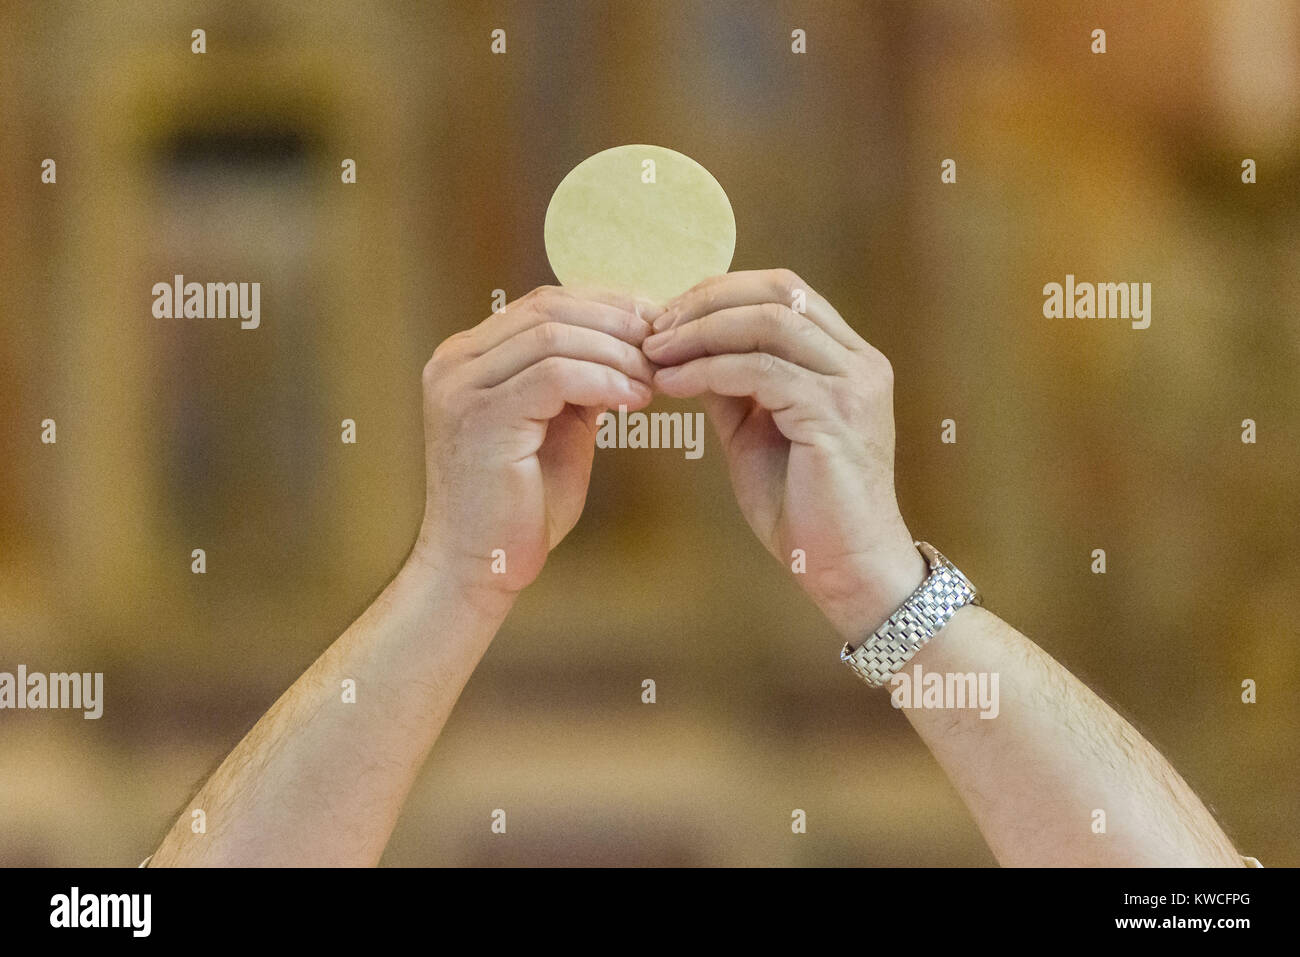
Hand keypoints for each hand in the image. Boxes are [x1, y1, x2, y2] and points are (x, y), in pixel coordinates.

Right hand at [415, 286, 658, 603]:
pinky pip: (553, 376)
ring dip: (615, 353)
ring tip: (654, 378)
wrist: (480, 567)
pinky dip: (602, 381)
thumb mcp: (557, 426)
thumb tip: (630, 346)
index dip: (606, 305)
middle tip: (666, 345)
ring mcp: (462, 388)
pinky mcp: (480, 418)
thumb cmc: (520, 504)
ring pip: (553, 336)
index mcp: (468, 357)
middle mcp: (455, 363)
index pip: (543, 303)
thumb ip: (580, 382)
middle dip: (616, 321)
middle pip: (548, 308)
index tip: (656, 324)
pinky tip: (634, 399)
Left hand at [644, 269, 927, 638]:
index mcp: (846, 358)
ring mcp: (852, 386)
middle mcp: (859, 362)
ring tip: (654, 352)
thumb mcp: (757, 431)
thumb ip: (730, 386)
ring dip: (701, 331)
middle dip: (706, 301)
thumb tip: (681, 350)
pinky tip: (672, 384)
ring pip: (769, 322)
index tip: (666, 317)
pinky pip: (761, 371)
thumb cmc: (804, 507)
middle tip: (653, 328)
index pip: (783, 290)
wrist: (846, 568)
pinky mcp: (834, 416)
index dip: (719, 293)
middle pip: (779, 290)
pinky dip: (708, 369)